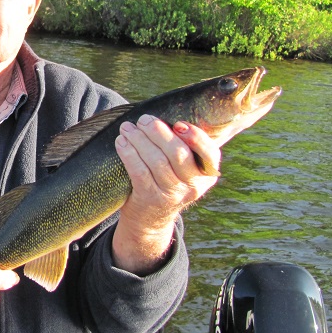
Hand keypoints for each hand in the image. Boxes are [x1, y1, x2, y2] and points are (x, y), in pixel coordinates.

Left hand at [112, 114, 220, 274]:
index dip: (196, 138)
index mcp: (206, 174)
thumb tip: (165, 113)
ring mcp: (171, 195)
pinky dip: (129, 153)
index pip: (210, 154)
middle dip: (159, 132)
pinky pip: (138, 171)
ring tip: (127, 128)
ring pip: (156, 161)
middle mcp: (192, 186)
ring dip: (139, 140)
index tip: (179, 124)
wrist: (150, 219)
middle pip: (178, 154)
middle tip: (144, 120)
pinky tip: (121, 142)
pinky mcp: (150, 199)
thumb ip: (184, 146)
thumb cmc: (167, 181)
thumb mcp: (184, 169)